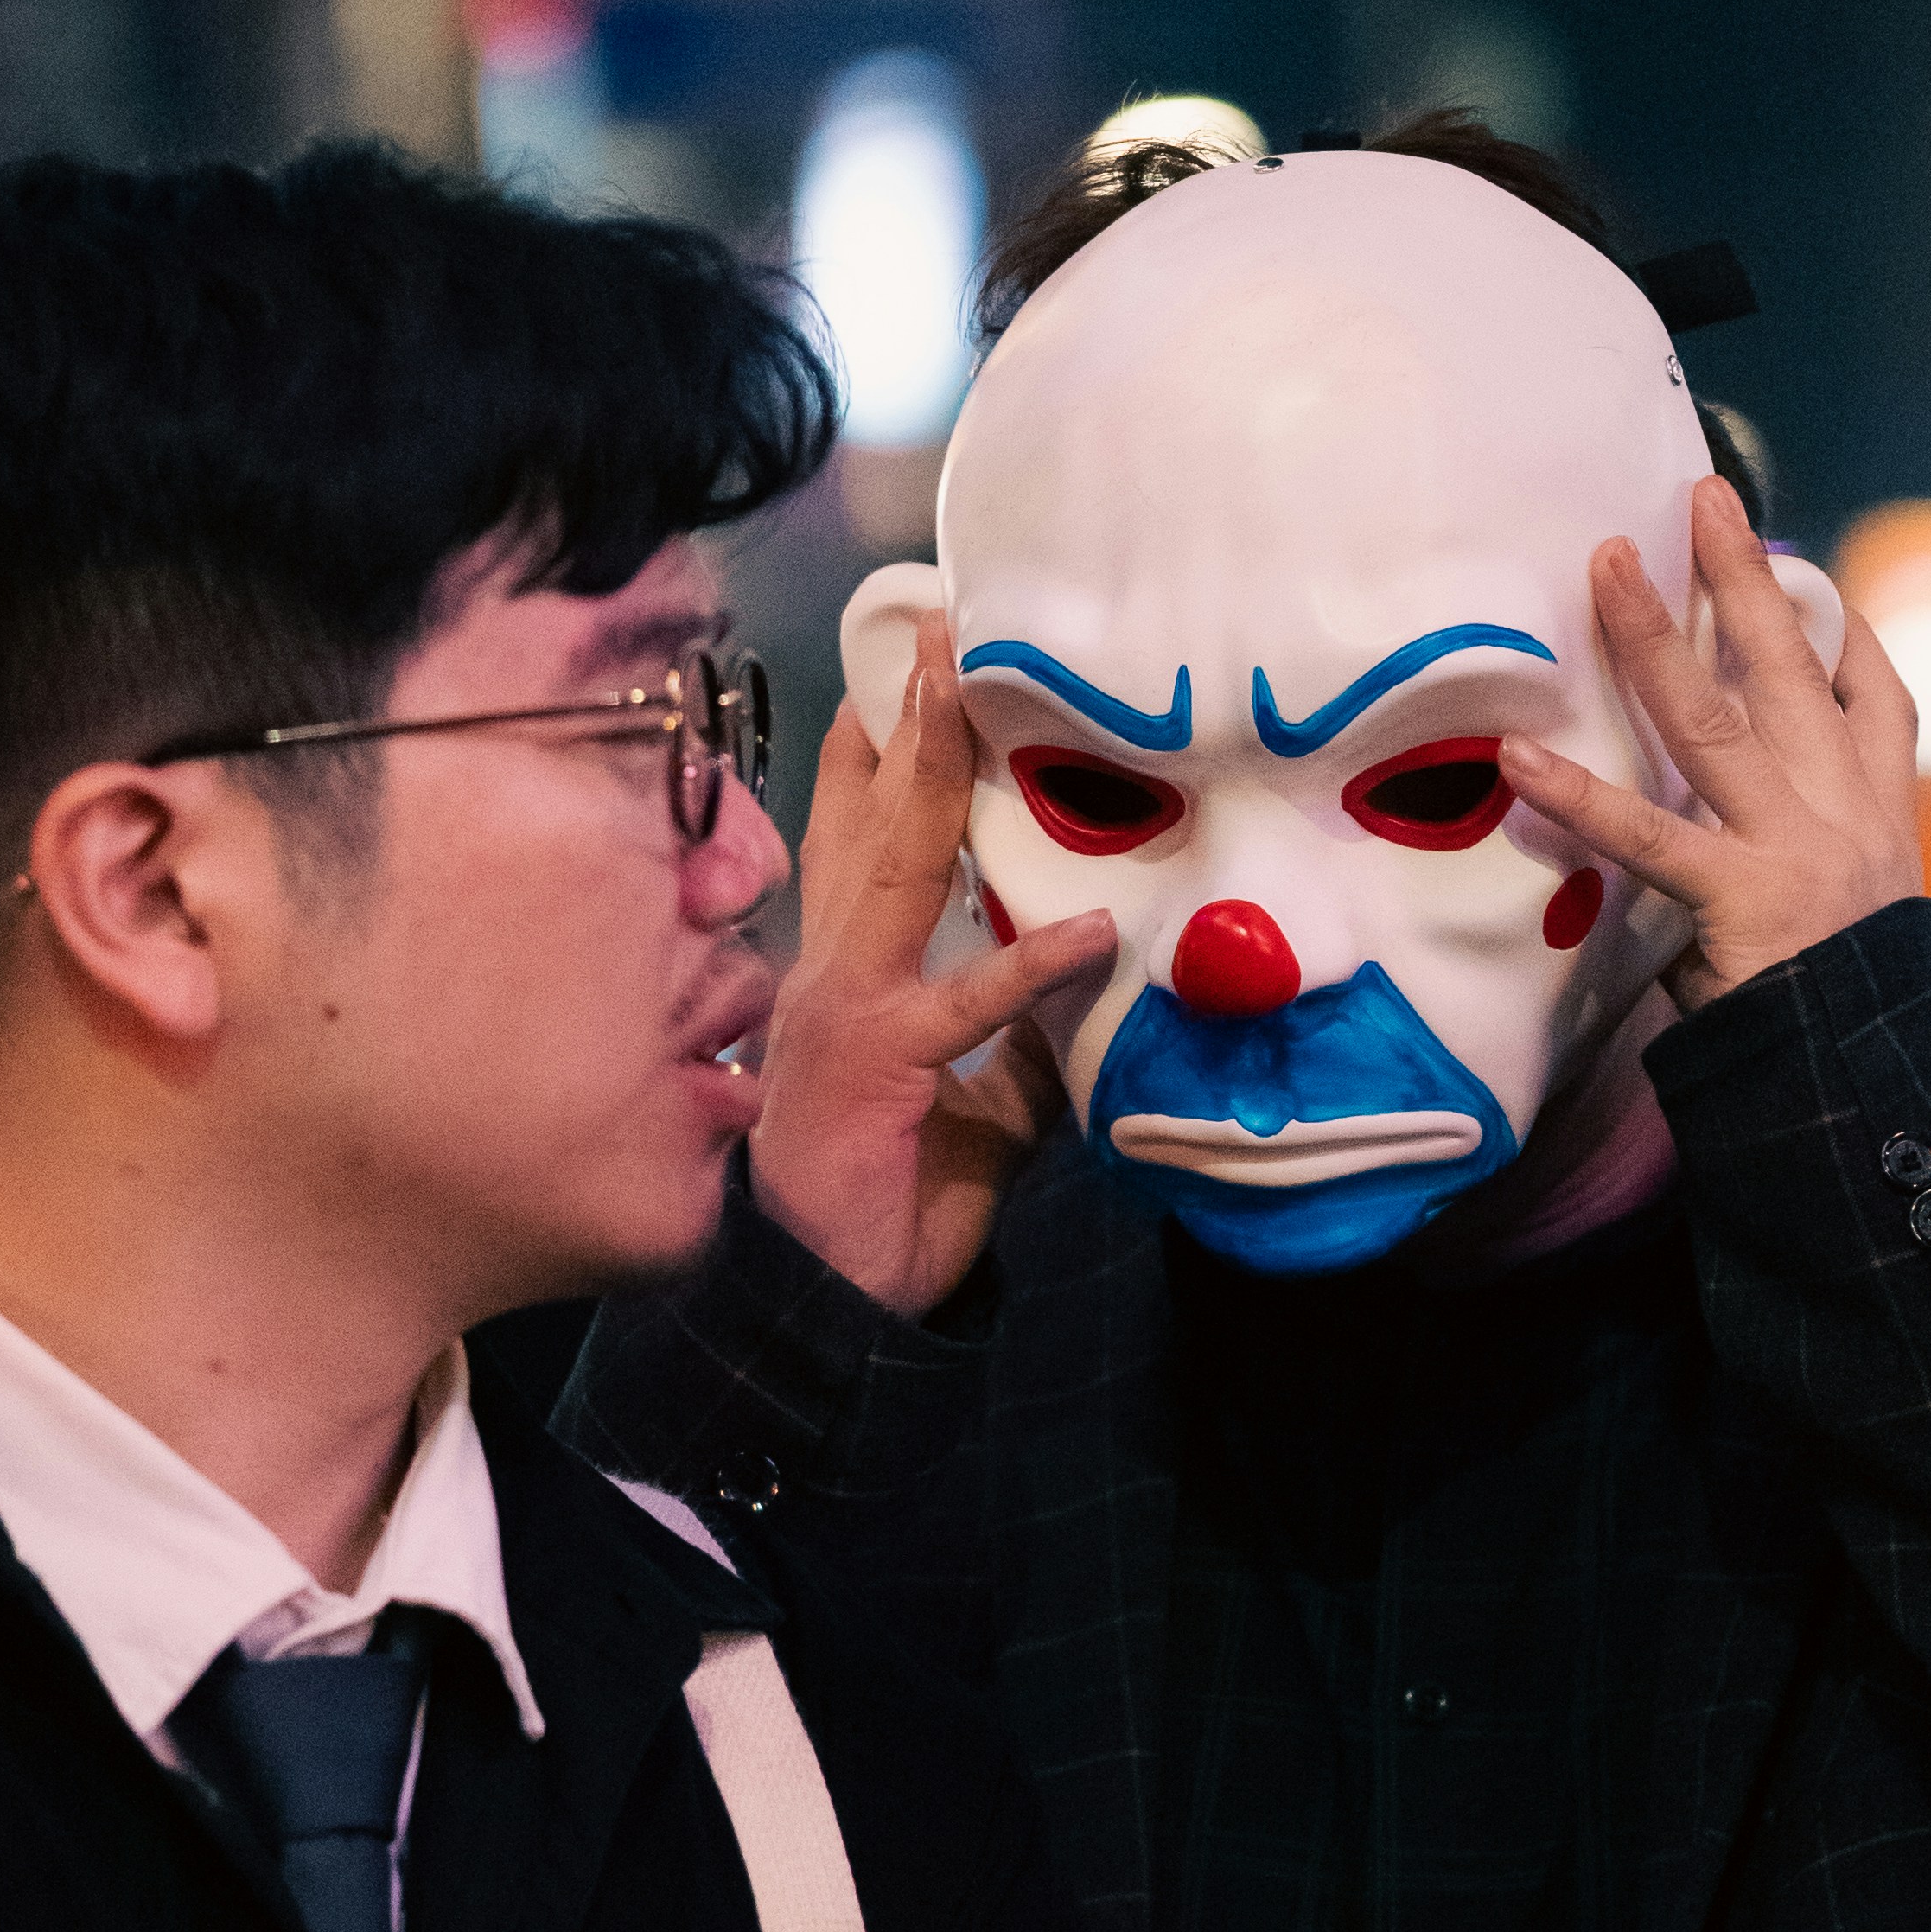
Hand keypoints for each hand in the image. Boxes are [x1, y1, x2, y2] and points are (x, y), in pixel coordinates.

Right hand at [746, 622, 1112, 1315]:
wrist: (835, 1308)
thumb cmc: (894, 1203)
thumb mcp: (987, 1105)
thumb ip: (1029, 1039)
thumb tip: (1097, 980)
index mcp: (848, 973)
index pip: (861, 839)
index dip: (881, 750)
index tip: (908, 664)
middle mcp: (833, 972)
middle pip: (870, 820)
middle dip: (901, 716)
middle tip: (932, 622)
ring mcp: (845, 1012)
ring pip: (894, 870)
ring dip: (929, 772)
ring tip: (960, 686)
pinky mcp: (878, 1070)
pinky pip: (965, 1007)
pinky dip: (1029, 968)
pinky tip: (1092, 934)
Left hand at [1501, 478, 1922, 1009]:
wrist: (1880, 1090)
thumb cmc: (1849, 1016)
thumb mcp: (1851, 924)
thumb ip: (1792, 865)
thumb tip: (1701, 847)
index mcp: (1883, 814)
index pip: (1876, 702)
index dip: (1843, 634)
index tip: (1806, 577)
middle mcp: (1845, 810)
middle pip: (1792, 668)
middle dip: (1746, 576)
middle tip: (1703, 497)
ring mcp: (1796, 845)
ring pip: (1719, 717)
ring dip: (1660, 633)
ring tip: (1608, 564)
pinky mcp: (1743, 897)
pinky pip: (1648, 836)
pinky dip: (1580, 796)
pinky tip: (1520, 758)